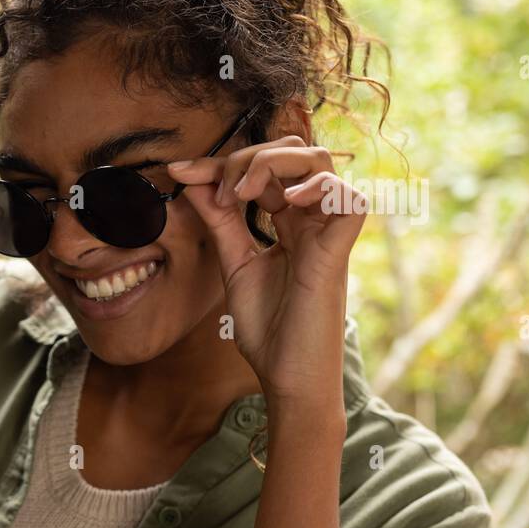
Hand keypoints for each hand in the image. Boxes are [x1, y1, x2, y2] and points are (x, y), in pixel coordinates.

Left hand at [168, 135, 366, 410]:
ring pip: (319, 162)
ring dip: (273, 164)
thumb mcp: (233, 263)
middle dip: (247, 157)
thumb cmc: (267, 328)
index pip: (260, 171)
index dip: (219, 164)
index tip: (180, 172)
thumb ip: (219, 222)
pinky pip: (348, 198)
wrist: (286, 375)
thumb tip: (192, 183)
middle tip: (220, 192)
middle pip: (293, 153)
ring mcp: (327, 232)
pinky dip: (317, 187)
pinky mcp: (340, 250)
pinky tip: (285, 202)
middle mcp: (311, 220)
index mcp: (288, 221)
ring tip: (243, 195)